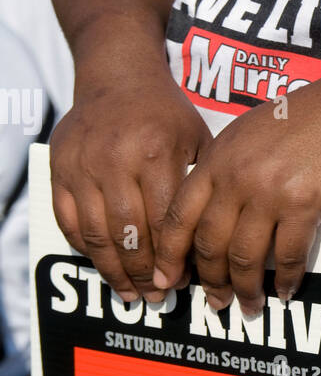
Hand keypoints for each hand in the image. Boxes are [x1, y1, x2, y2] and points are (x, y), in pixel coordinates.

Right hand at [51, 65, 211, 300]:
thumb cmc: (166, 114)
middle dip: (143, 273)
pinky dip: (84, 248)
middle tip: (155, 297)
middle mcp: (115, 160)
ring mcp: (82, 165)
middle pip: (129, 233)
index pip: (163, 221)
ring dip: (113, 270)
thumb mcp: (196, 140)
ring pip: (95, 233)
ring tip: (130, 293)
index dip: (171, 258)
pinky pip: (67, 220)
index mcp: (155, 153)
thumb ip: (200, 188)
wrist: (117, 77)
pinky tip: (103, 264)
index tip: (179, 283)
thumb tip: (206, 248)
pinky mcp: (59, 168)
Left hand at [152, 63, 320, 313]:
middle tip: (216, 303)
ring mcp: (269, 192)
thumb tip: (208, 211)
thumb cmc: (301, 120)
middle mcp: (236, 178)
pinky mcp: (304, 204)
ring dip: (246, 288)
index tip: (165, 279)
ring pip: (246, 256)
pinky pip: (289, 254)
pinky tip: (286, 292)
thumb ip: (222, 169)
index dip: (169, 254)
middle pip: (210, 243)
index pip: (179, 215)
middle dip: (211, 281)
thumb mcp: (245, 134)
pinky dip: (287, 279)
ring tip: (250, 306)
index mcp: (216, 160)